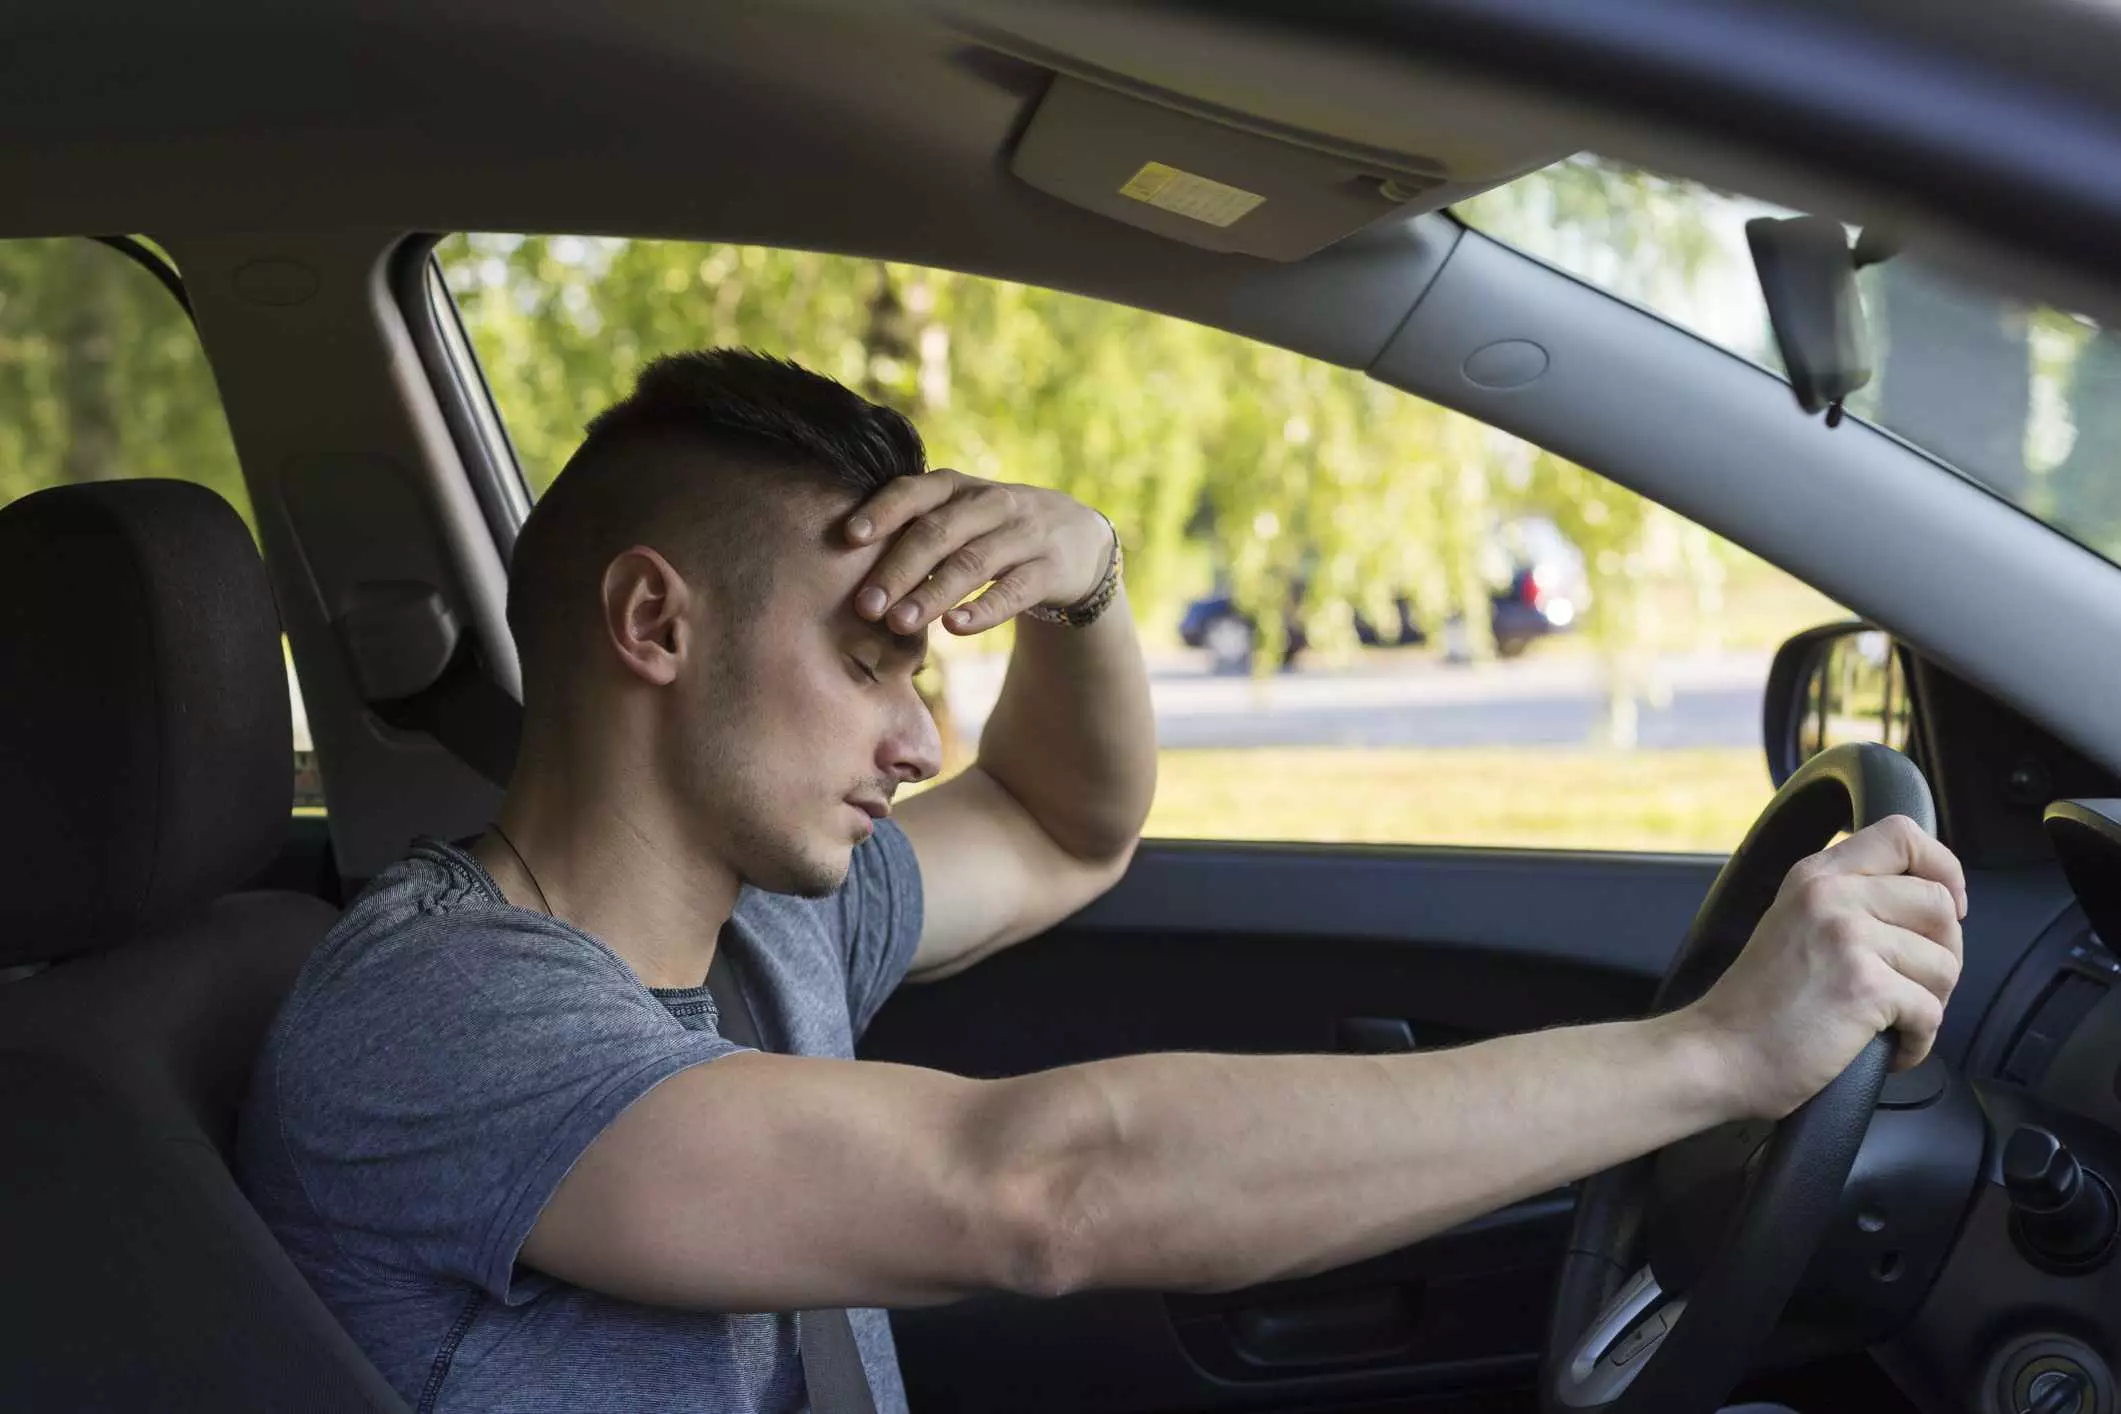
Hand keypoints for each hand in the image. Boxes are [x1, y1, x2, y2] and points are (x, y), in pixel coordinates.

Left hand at [842, 470, 1112, 634]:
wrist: (1077, 539)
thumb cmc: (994, 530)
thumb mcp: (959, 516)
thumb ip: (914, 528)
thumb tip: (842, 561)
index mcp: (959, 487)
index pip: (916, 491)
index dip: (882, 511)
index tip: (847, 537)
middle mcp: (992, 504)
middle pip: (939, 532)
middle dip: (898, 569)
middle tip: (865, 606)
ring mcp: (1025, 534)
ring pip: (973, 562)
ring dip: (933, 593)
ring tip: (900, 623)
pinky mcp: (1050, 569)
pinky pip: (1014, 590)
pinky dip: (983, 610)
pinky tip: (955, 629)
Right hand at [1680, 815, 1968, 1120]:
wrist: (1717, 1054)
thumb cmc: (1757, 1006)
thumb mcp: (1793, 924)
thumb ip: (1847, 902)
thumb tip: (1930, 906)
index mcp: (1815, 876)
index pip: (1904, 835)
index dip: (1943, 869)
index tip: (1945, 908)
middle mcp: (1831, 896)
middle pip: (1939, 904)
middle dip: (1943, 955)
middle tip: (1910, 987)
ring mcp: (1848, 938)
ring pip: (1945, 964)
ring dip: (1930, 1003)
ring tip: (1888, 1021)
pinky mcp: (1864, 986)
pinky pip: (1932, 1013)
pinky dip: (1917, 1043)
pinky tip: (1886, 1049)